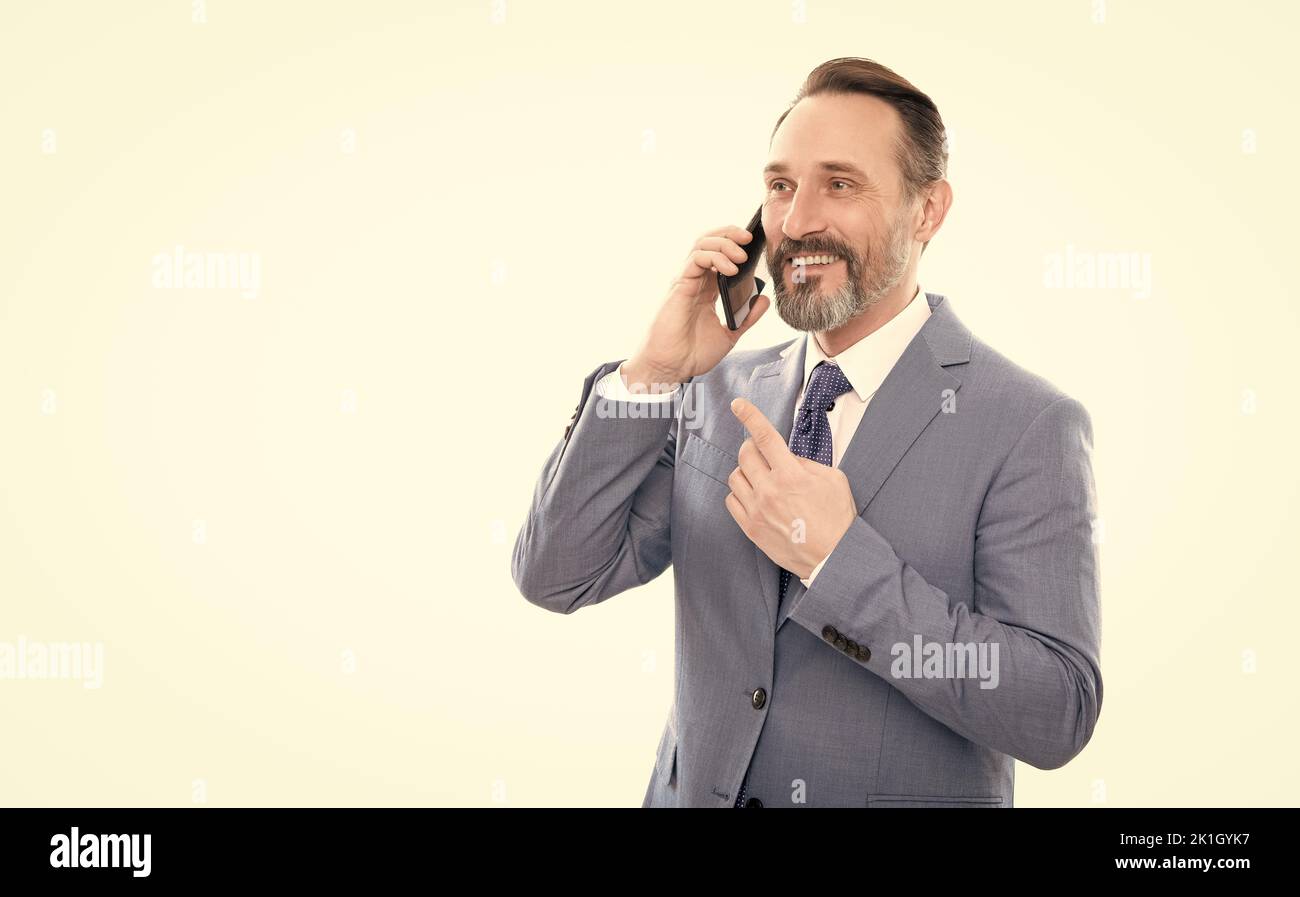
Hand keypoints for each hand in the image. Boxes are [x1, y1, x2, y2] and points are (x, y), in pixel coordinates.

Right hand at [622, 225, 770, 390]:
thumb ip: (746, 317)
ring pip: (701, 245)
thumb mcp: (729, 334)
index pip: (719, 255)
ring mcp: (686, 282)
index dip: (735, 244)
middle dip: (730, 234)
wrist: (671, 369)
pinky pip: (695, 259)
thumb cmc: (692, 354)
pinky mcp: (679, 286)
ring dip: (724, 243)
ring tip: (741, 256)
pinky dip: (714, 258)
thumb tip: (763, 299)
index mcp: (706, 290)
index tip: (755, 245)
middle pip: (709, 242)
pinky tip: (730, 269)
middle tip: (749, 238)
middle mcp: (695, 282)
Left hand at [724, 397, 857, 578]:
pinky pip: (731, 500)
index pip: (764, 437)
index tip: (738, 404)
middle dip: (753, 448)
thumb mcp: (834, 480)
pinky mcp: (751, 528)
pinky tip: (755, 496)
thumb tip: (788, 456)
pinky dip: (740, 494)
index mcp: (791, 475)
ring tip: (762, 479)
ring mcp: (757, 510)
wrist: (834, 558)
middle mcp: (770, 490)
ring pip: (735, 477)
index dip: (750, 416)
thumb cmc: (837, 520)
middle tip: (764, 454)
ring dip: (746, 472)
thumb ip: (807, 463)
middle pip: (745, 454)